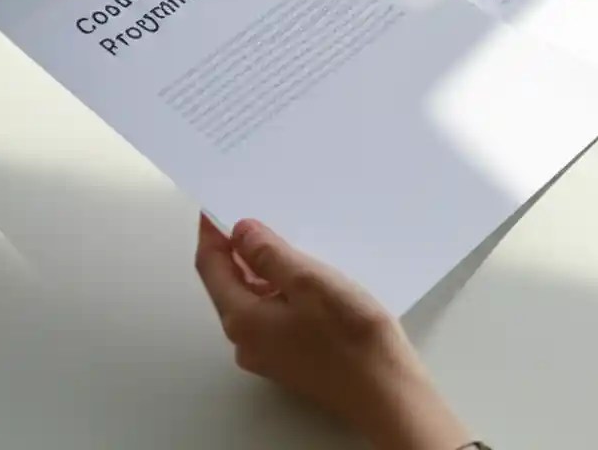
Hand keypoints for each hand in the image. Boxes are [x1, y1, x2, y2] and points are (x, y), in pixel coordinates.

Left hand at [195, 215, 468, 449]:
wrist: (386, 390)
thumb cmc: (351, 339)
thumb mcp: (309, 282)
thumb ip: (269, 254)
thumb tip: (240, 232)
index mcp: (242, 320)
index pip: (211, 267)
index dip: (211, 233)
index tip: (216, 205)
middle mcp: (247, 341)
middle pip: (230, 284)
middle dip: (238, 249)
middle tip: (255, 215)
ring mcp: (269, 353)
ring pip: (255, 299)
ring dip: (265, 269)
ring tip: (289, 241)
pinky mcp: (293, 358)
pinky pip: (276, 315)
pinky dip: (282, 290)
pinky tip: (309, 278)